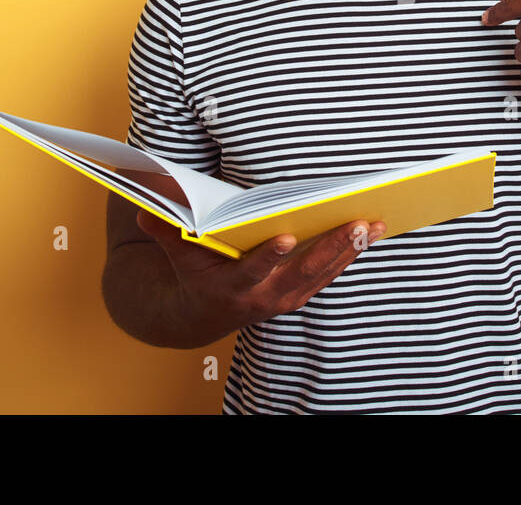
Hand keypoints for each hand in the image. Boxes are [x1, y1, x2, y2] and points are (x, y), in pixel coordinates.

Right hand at [135, 210, 386, 339]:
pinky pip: (331, 272)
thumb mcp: (174, 253)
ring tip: (373, 223)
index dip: (268, 256)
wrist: (203, 312)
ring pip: (324, 273)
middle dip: (332, 248)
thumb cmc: (192, 271)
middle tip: (358, 224)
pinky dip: (351, 252)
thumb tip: (146, 208)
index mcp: (232, 286)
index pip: (252, 271)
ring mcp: (286, 297)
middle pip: (303, 272)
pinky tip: (370, 230)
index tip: (287, 237)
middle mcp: (264, 297)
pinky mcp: (301, 292)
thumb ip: (165, 231)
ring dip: (350, 250)